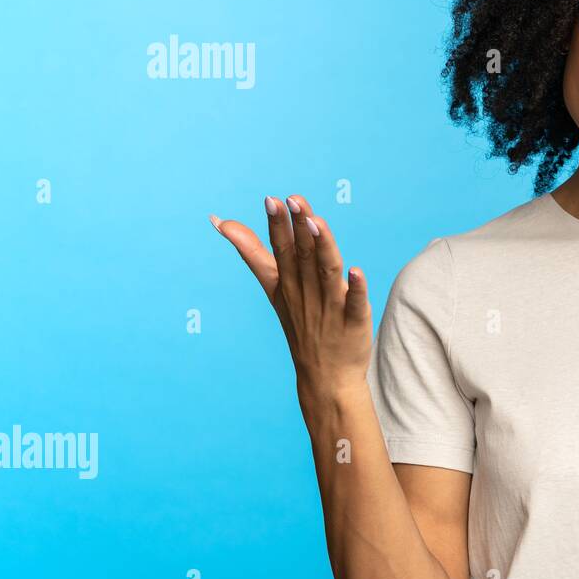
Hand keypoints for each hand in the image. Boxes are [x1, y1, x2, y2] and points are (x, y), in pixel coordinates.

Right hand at [209, 195, 371, 401]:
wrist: (325, 378)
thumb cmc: (301, 325)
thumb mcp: (274, 289)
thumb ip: (254, 253)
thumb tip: (222, 221)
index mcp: (287, 284)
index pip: (280, 251)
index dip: (276, 227)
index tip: (271, 200)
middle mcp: (306, 294)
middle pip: (301, 256)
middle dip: (298, 228)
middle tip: (294, 200)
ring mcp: (330, 309)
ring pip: (326, 274)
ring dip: (323, 248)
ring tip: (317, 223)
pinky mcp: (353, 322)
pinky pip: (354, 303)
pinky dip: (356, 288)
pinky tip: (357, 271)